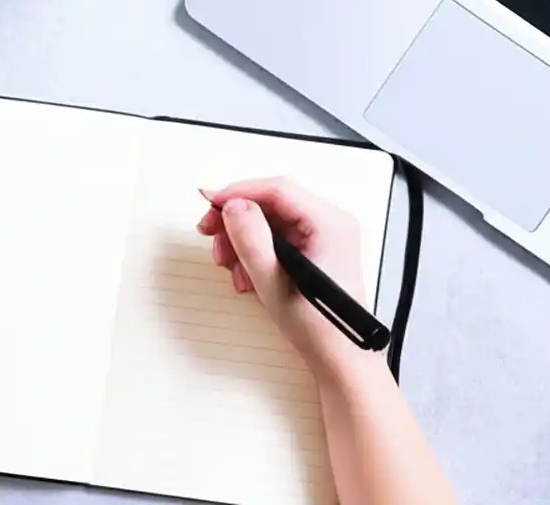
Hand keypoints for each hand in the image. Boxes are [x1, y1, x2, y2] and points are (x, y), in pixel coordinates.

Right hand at [196, 178, 379, 376]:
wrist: (338, 359)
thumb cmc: (318, 326)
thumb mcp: (274, 281)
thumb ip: (251, 240)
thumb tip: (234, 207)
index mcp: (330, 224)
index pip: (278, 190)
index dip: (240, 192)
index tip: (211, 204)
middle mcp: (329, 224)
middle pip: (271, 204)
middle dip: (237, 221)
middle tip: (211, 235)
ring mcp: (322, 238)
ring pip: (269, 223)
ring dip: (242, 241)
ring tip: (232, 269)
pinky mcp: (313, 252)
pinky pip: (275, 240)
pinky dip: (254, 254)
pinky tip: (247, 277)